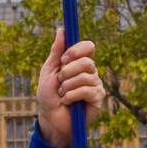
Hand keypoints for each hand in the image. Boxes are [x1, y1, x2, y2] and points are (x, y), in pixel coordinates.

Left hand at [35, 27, 105, 147]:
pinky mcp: (98, 99)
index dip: (77, 50)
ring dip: (67, 85)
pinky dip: (72, 95)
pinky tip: (67, 101)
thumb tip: (61, 29)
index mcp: (79, 62)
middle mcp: (90, 71)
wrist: (50, 118)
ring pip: (86, 76)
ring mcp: (95, 85)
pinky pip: (87, 90)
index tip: (64, 58)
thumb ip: (56, 51)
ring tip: (62, 93)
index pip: (88, 47)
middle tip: (60, 80)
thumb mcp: (49, 70)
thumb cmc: (48, 94)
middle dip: (68, 71)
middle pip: (87, 61)